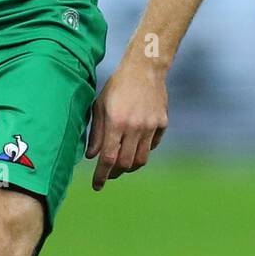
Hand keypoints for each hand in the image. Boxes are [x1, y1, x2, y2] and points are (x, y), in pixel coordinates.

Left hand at [85, 56, 167, 190]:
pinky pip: (152, 146)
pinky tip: (134, 147)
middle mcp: (135, 127)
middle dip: (115, 173)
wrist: (144, 68)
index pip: (108, 158)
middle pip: (126, 163)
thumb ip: (96, 133)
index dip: (101, 175)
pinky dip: (142, 152)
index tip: (96, 186)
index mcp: (116, 122)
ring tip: (121, 164)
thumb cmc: (117, 86)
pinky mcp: (162, 123)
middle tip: (108, 175)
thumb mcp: (100, 106)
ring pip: (141, 159)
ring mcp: (151, 126)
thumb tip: (92, 156)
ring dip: (130, 166)